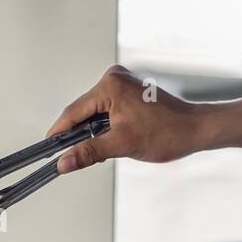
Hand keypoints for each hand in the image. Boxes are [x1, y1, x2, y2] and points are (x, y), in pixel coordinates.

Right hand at [48, 66, 209, 173]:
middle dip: (77, 135)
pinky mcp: (129, 92)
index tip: (48, 149)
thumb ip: (89, 152)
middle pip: (82, 111)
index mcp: (110, 85)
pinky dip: (103, 128)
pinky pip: (106, 111)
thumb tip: (64, 162)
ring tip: (98, 151)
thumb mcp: (121, 145)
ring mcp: (122, 84)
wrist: (194, 130)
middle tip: (70, 157)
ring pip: (94, 113)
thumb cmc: (166, 132)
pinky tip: (108, 141)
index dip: (59, 133)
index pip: (73, 112)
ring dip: (91, 133)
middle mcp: (114, 79)